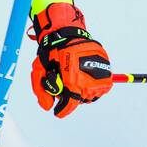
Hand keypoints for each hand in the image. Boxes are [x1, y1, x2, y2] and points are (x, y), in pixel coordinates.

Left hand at [29, 2, 111, 117]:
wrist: (68, 34)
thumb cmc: (52, 52)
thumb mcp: (39, 69)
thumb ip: (41, 90)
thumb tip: (48, 108)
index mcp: (73, 80)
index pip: (71, 104)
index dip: (63, 111)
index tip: (58, 113)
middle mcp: (90, 80)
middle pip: (80, 100)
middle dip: (70, 96)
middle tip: (64, 83)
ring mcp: (101, 76)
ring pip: (91, 96)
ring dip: (82, 92)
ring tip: (75, 79)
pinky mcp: (107, 71)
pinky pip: (101, 88)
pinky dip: (92, 86)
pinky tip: (84, 77)